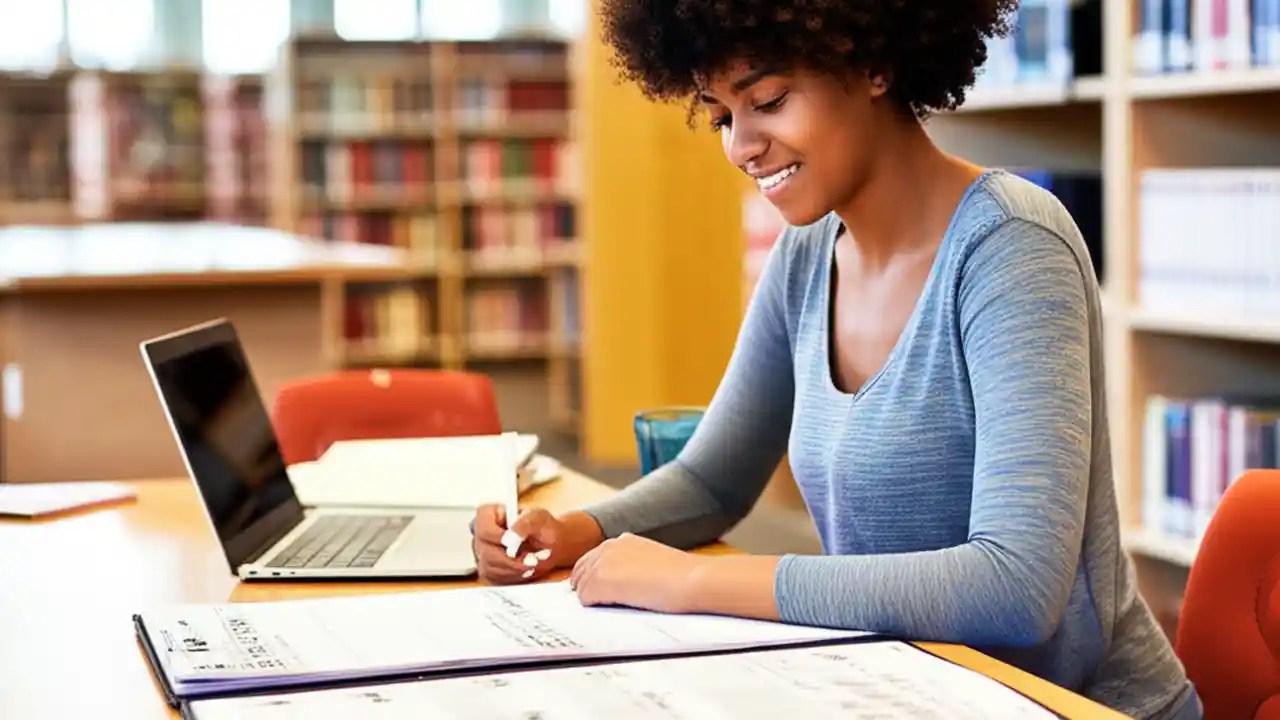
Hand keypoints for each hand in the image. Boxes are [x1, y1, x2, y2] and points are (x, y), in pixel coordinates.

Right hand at [471, 505, 603, 584]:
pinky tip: (527, 571)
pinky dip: (512, 577)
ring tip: (532, 564)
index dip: (497, 534)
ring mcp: (484, 552)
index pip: (482, 524)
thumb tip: (510, 536)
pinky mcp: (491, 568)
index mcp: (490, 514)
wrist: (556, 542)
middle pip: (484, 549)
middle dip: (509, 558)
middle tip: (530, 559)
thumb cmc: (549, 526)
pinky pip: (495, 577)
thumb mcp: (542, 517)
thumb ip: (526, 521)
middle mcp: (482, 533)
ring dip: (512, 569)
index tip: (514, 542)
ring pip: (489, 566)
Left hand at [569, 533, 705, 613]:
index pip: (592, 559)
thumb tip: (621, 581)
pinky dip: (595, 607)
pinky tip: (614, 608)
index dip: (594, 578)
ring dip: (593, 598)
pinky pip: (584, 598)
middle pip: (581, 571)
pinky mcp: (600, 581)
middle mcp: (609, 547)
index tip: (600, 591)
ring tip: (612, 606)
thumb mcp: (653, 561)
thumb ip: (633, 565)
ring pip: (581, 585)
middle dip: (587, 587)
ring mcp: (602, 563)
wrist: (690, 580)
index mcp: (622, 541)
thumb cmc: (681, 576)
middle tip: (600, 604)